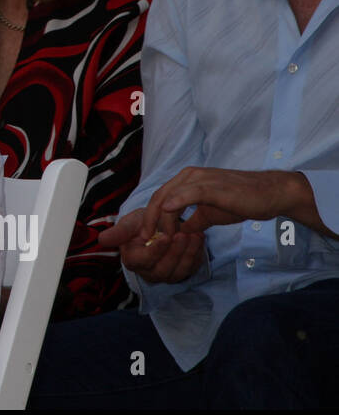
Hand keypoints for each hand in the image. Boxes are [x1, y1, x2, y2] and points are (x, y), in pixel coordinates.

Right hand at [101, 209, 204, 284]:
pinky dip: (197, 254)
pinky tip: (199, 238)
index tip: (165, 235)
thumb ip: (119, 232)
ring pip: (178, 271)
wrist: (160, 225)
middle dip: (174, 252)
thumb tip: (101, 240)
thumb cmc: (143, 223)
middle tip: (182, 234)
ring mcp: (167, 275)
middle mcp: (149, 272)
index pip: (144, 260)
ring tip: (193, 235)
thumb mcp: (130, 223)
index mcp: (133, 261)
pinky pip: (191, 268)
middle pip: (163, 269)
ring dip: (187, 254)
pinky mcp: (182, 273)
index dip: (156, 250)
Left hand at [140, 167, 308, 237]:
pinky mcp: (212, 186)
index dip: (150, 217)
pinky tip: (167, 211)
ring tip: (159, 237)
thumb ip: (193, 220)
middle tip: (144, 239)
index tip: (146, 236)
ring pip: (169, 196)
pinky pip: (189, 193)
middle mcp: (189, 175)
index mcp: (187, 180)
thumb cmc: (242, 201)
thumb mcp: (210, 213)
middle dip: (149, 219)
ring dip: (160, 219)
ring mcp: (200, 179)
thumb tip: (180, 232)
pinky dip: (176, 202)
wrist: (270, 194)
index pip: (160, 197)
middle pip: (158, 197)